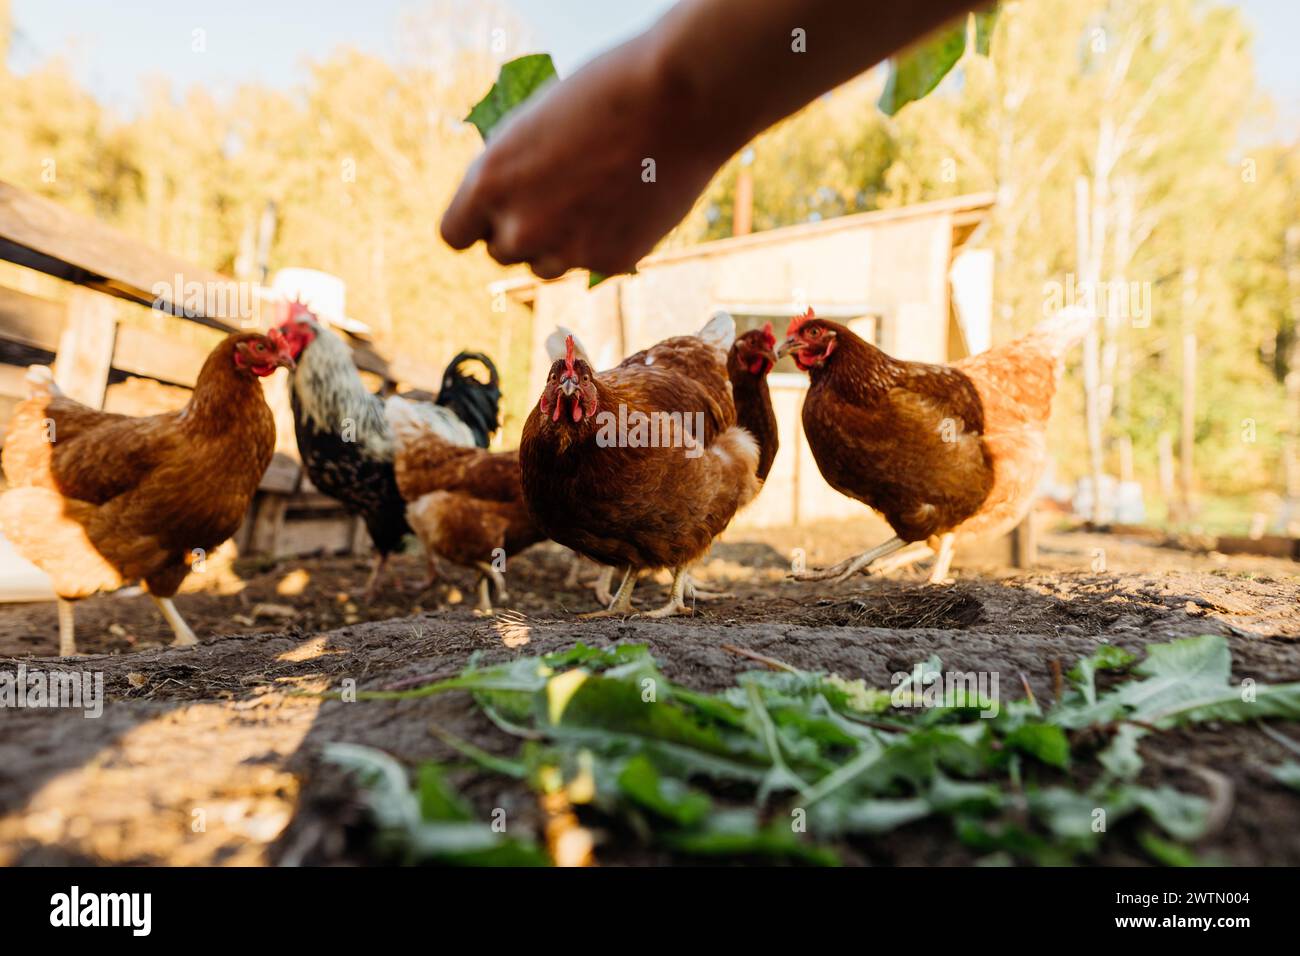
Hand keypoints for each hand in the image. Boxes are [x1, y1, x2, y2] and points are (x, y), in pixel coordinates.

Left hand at [440, 32, 739, 278]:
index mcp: (490, 182)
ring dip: (560, 244)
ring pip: (546, 266)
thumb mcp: (535, 125)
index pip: (455, 234)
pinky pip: (593, 263)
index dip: (478, 222)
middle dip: (522, 232)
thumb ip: (513, 171)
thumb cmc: (605, 92)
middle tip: (554, 200)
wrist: (677, 102)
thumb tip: (509, 202)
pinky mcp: (610, 262)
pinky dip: (605, 241)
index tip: (496, 213)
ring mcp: (567, 249)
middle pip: (502, 253)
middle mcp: (522, 225)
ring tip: (592, 200)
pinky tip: (629, 202)